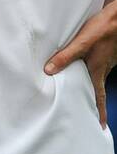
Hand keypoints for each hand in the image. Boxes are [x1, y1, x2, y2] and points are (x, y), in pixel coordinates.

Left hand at [45, 0, 116, 127]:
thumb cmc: (103, 28)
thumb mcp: (82, 42)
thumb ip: (65, 56)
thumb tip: (48, 71)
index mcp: (98, 70)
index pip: (98, 96)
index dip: (99, 111)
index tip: (100, 125)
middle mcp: (103, 68)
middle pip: (96, 89)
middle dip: (91, 102)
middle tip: (85, 114)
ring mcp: (105, 61)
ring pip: (94, 78)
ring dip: (87, 86)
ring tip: (76, 94)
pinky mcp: (103, 53)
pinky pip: (94, 67)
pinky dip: (86, 72)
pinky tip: (78, 69)